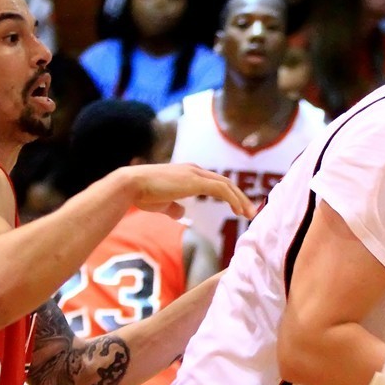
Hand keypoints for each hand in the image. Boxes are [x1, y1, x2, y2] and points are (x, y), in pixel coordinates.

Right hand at [113, 163, 256, 221]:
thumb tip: (181, 213)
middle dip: (241, 197)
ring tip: (250, 214)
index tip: (240, 208)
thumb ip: (174, 207)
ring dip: (241, 199)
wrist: (132, 185)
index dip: (231, 195)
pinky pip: (221, 189)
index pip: (216, 183)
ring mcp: (195, 174)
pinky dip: (232, 199)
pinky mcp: (195, 180)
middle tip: (252, 211)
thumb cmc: (143, 194)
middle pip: (226, 182)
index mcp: (188, 174)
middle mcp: (194, 170)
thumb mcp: (163, 203)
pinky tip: (238, 210)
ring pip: (227, 185)